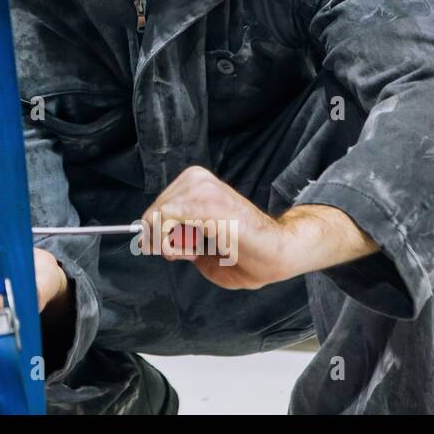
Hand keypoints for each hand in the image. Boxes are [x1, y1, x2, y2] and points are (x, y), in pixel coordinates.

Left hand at [138, 165, 288, 289]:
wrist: (280, 253)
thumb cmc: (250, 254)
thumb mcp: (205, 250)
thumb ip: (179, 244)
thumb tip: (157, 243)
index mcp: (197, 185)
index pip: (158, 205)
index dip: (156, 232)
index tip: (170, 250)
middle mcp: (198, 180)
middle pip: (154, 210)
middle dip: (161, 239)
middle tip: (187, 253)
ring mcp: (202, 188)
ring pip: (156, 214)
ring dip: (168, 241)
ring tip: (196, 250)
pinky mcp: (206, 202)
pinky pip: (164, 217)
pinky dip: (168, 240)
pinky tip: (191, 250)